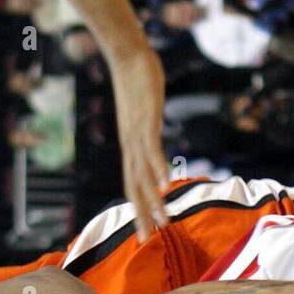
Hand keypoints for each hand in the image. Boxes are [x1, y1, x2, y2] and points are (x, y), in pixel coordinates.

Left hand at [106, 46, 170, 241]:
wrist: (126, 53)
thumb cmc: (136, 79)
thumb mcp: (142, 111)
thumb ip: (147, 127)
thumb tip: (151, 134)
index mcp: (130, 146)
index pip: (132, 185)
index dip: (137, 210)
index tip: (144, 232)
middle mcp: (131, 145)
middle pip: (134, 188)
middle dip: (141, 215)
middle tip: (147, 240)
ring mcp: (137, 134)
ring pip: (143, 175)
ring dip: (153, 200)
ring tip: (162, 221)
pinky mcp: (146, 121)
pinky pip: (152, 150)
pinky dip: (159, 169)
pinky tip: (167, 185)